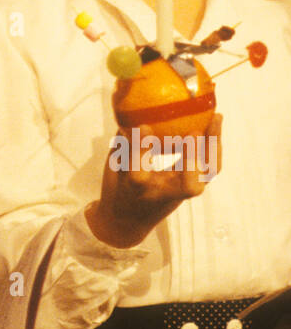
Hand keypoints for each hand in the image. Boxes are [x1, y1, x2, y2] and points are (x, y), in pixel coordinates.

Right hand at [86, 113, 221, 248]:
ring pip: (205, 176)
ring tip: (216, 117)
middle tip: (195, 129)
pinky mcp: (191, 188)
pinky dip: (213, 146)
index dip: (142, 149)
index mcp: (137, 190)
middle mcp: (163, 196)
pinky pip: (208, 168)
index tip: (143, 126)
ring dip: (213, 148)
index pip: (140, 172)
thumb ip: (125, 141)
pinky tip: (213, 122)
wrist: (128, 221)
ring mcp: (180, 194)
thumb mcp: (113, 165)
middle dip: (195, 157)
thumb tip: (131, 107)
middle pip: (189, 185)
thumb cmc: (118, 188)